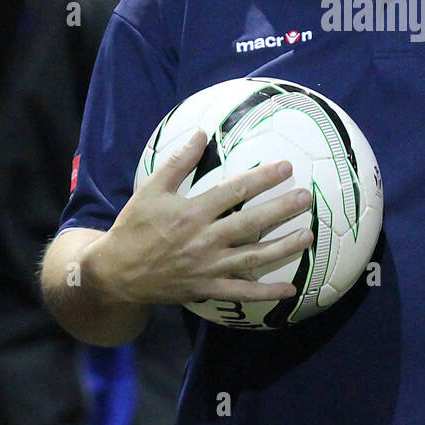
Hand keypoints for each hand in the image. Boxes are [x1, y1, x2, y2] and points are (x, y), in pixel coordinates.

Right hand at [83, 130, 313, 305]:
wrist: (117, 272)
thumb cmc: (134, 226)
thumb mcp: (151, 189)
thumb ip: (178, 162)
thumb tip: (201, 133)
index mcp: (192, 213)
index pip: (235, 191)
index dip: (262, 178)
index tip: (286, 167)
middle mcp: (204, 240)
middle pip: (251, 223)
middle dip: (282, 209)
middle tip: (307, 198)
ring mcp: (207, 267)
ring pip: (253, 257)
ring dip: (283, 247)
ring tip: (308, 235)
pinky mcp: (207, 288)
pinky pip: (241, 291)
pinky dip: (265, 291)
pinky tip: (289, 289)